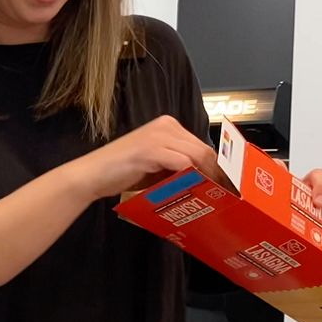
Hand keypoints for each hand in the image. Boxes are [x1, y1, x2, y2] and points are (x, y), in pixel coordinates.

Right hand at [69, 115, 224, 200]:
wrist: (92, 175)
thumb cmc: (121, 172)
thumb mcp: (156, 165)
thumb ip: (178, 166)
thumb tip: (207, 179)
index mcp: (168, 126)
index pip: (202, 145)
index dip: (218, 165)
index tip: (229, 183)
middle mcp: (166, 125)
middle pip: (204, 149)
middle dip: (219, 172)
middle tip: (229, 193)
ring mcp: (158, 136)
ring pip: (197, 155)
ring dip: (210, 177)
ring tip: (218, 195)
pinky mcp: (151, 149)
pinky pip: (183, 163)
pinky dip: (193, 177)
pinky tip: (198, 191)